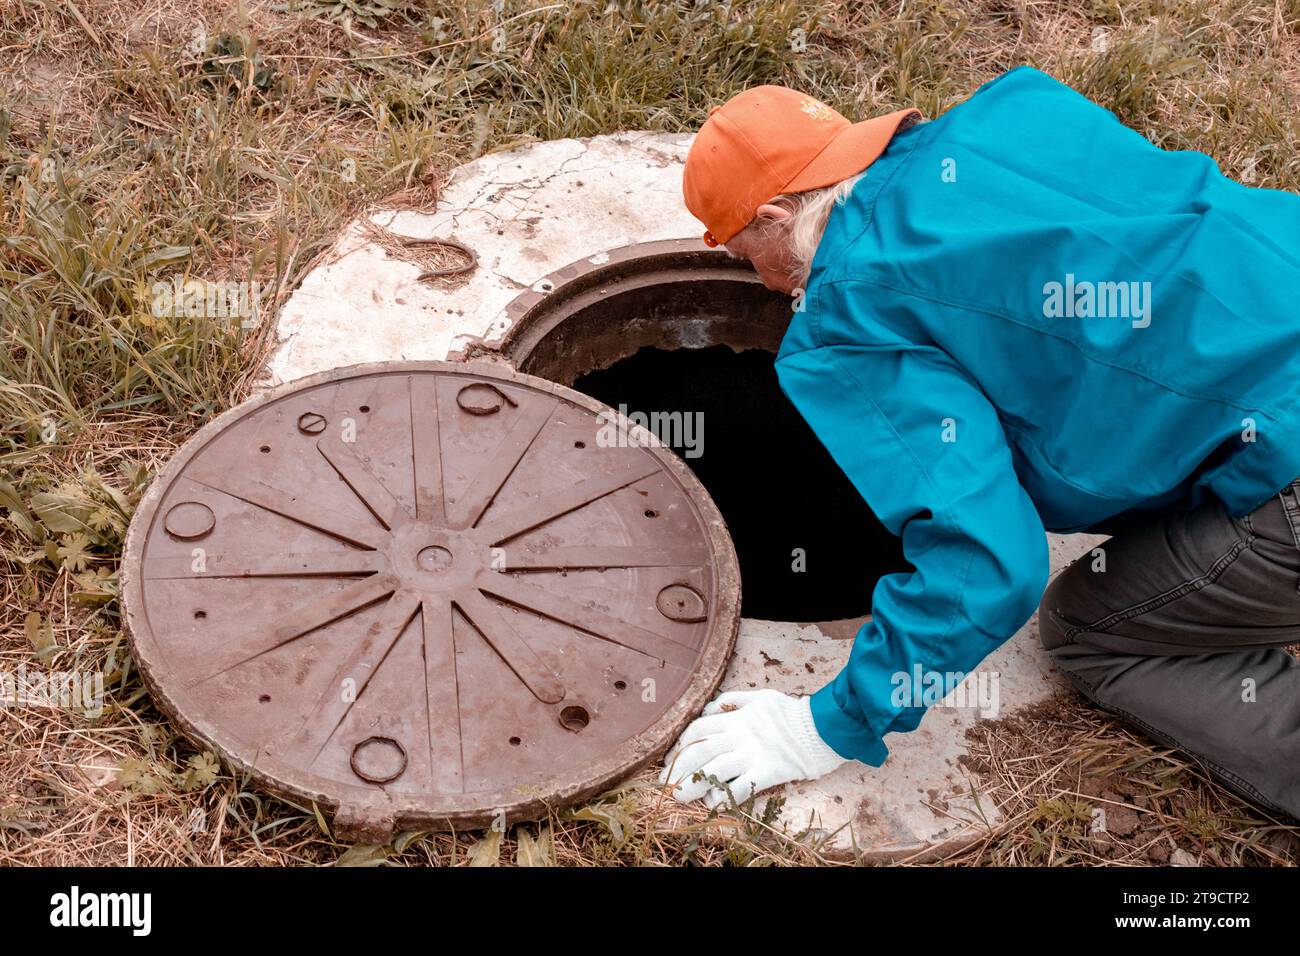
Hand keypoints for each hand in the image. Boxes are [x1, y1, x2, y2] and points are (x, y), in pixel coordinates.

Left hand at [658, 689, 846, 808]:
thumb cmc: (790, 712)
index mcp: (736, 718)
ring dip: (693, 785)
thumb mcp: (760, 696)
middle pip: (699, 751)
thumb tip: (711, 706)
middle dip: (678, 768)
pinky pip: (739, 787)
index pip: (698, 728)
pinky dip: (723, 797)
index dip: (680, 743)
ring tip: (679, 797)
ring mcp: (752, 754)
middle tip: (666, 783)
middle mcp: (739, 736)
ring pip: (714, 771)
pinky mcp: (766, 772)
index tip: (672, 756)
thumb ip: (734, 699)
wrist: (820, 728)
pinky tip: (712, 804)